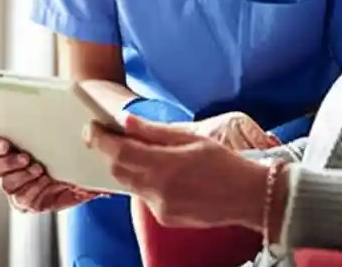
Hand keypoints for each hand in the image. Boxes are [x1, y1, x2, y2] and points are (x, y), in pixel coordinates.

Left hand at [0, 134, 102, 212]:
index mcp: (33, 198)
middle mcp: (16, 185)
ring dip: (10, 164)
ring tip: (26, 156)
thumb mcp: (85, 183)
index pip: (23, 200)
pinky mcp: (1, 147)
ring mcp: (6, 167)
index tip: (45, 179)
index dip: (30, 192)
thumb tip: (105, 190)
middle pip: (8, 185)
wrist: (69, 154)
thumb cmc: (74, 173)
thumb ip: (92, 188)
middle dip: (22, 178)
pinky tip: (6, 143)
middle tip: (39, 168)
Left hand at [85, 115, 270, 229]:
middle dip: (109, 153)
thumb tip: (126, 122)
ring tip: (136, 151)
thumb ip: (155, 132)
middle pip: (118, 170)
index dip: (100, 139)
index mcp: (165, 166)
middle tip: (107, 136)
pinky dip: (144, 182)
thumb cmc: (225, 163)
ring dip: (127, 167)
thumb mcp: (192, 138)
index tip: (91, 128)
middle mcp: (159, 190)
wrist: (250, 197)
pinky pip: (144, 196)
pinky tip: (159, 172)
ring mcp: (161, 208)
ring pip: (130, 184)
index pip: (119, 152)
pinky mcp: (165, 218)